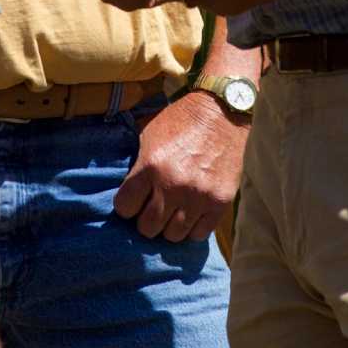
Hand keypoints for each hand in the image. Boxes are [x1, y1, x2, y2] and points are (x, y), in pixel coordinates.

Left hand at [113, 91, 246, 242]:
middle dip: (146, 220)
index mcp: (151, 166)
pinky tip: (191, 214)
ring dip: (170, 226)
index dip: (126, 206)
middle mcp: (173, 184)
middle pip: (148, 227)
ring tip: (173, 213)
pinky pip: (200, 234)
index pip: (125, 207)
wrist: (222, 112)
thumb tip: (126, 194)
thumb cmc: (181, 121)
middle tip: (152, 210)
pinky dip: (193, 228)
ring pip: (174, 235)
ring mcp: (198, 196)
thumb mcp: (149, 135)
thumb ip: (138, 166)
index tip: (133, 202)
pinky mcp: (220, 202)